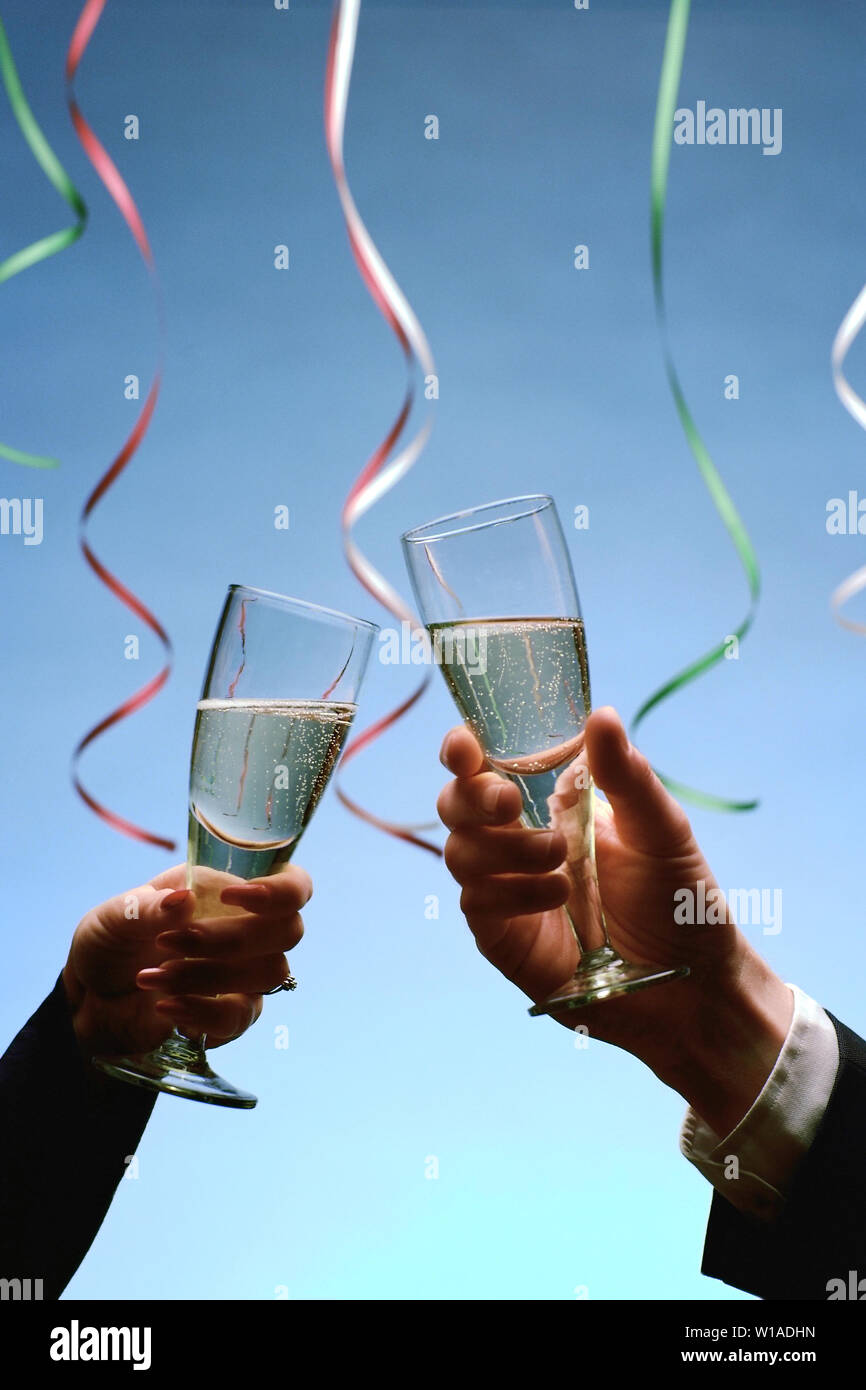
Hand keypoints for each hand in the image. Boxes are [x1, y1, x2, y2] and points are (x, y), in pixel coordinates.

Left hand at [62, 864, 310, 1057]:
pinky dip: (203, 1012)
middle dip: (231, 939)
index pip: (293, 886)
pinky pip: (241, 1016)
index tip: (235, 898)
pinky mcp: (230, 1014)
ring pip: (268, 974)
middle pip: (288, 931)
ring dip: (210, 976)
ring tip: (153, 978)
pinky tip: (165, 1007)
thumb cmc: (108, 944)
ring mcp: (243, 974)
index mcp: (224, 890)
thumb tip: (184, 900)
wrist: (90, 1001)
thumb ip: (146, 908)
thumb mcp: (112, 918)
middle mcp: (245, 929)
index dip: (280, 892)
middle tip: (168, 945)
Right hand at [438, 707, 791, 1134]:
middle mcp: (518, 843)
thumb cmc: (683, 903)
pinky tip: (557, 897)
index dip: (463, 751)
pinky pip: (477, 903)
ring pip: (459, 852)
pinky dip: (512, 892)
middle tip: (511, 803)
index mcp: (550, 805)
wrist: (697, 987)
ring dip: (504, 848)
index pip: (487, 767)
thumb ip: (627, 776)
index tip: (466, 746)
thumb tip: (601, 714)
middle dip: (473, 797)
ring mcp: (506, 892)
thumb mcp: (662, 831)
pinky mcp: (504, 939)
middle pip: (455, 805)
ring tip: (561, 860)